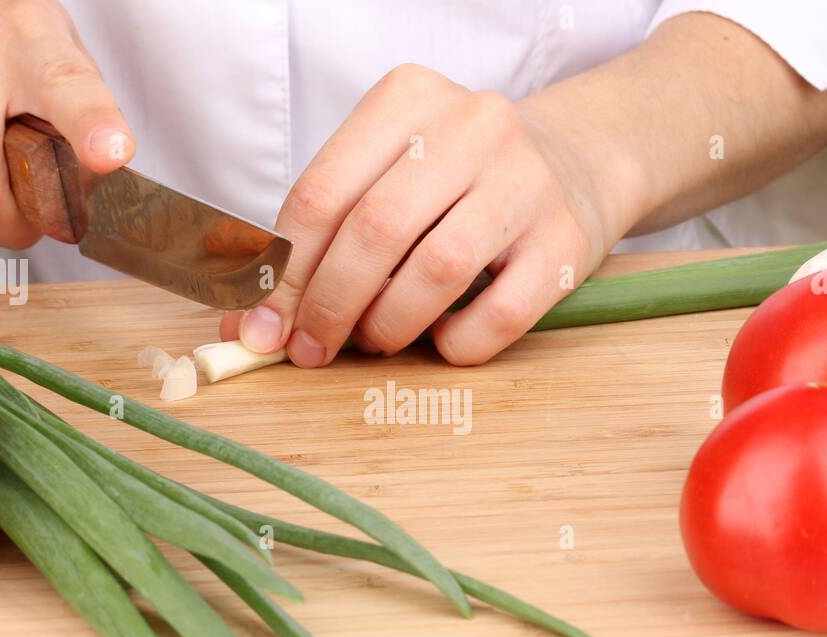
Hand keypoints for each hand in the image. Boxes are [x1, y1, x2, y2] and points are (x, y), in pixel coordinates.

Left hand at [220, 63, 624, 366]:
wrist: (578, 161)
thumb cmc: (456, 180)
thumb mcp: (387, 174)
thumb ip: (321, 239)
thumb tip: (249, 327)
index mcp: (409, 98)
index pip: (322, 192)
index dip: (284, 272)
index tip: (265, 327)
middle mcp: (473, 127)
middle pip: (376, 229)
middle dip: (329, 305)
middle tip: (312, 348)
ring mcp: (528, 182)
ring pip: (438, 270)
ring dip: (389, 324)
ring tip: (377, 341)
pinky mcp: (568, 241)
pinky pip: (500, 313)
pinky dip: (457, 343)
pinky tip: (443, 341)